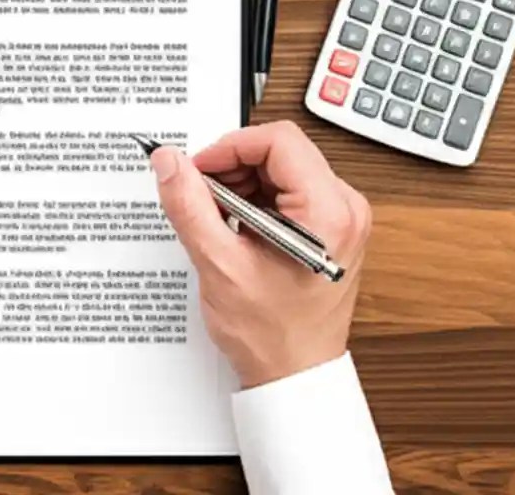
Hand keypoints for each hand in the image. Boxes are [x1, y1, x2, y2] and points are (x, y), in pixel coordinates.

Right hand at [150, 121, 370, 387]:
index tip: (199, 169)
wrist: (295, 372)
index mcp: (329, 212)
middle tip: (203, 196)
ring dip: (243, 184)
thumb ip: (189, 205)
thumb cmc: (272, 334)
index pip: (278, 141)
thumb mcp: (219, 264)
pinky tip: (237, 227)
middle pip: (281, 151)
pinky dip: (256, 199)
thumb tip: (169, 163)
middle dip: (233, 167)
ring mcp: (342, 217)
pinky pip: (289, 189)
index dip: (229, 148)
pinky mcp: (331, 226)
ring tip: (219, 218)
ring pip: (283, 168)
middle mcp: (345, 208)